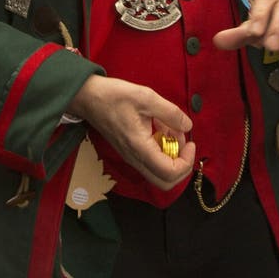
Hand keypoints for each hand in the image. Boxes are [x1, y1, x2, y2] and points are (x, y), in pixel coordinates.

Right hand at [68, 75, 195, 188]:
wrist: (88, 97)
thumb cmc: (114, 96)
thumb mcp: (146, 97)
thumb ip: (170, 113)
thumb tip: (188, 126)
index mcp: (139, 147)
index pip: (169, 173)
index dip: (186, 162)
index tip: (190, 142)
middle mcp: (135, 158)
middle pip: (165, 181)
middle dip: (182, 165)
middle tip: (184, 142)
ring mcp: (131, 157)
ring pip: (158, 173)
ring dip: (172, 157)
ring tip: (172, 131)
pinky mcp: (129, 152)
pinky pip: (151, 161)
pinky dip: (162, 150)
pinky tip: (160, 129)